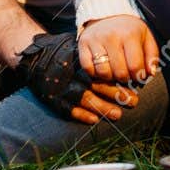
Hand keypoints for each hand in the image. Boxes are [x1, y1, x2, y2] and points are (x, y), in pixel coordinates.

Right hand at [16, 31, 137, 124]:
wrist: (35, 58)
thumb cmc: (62, 54)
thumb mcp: (79, 49)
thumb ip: (97, 56)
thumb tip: (122, 61)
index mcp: (83, 63)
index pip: (106, 73)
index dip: (121, 81)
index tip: (134, 87)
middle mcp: (75, 76)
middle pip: (100, 87)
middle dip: (118, 95)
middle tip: (133, 102)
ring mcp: (64, 89)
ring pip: (88, 100)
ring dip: (104, 108)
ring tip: (118, 114)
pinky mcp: (55, 100)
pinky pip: (70, 110)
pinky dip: (82, 115)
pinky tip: (94, 120)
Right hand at [78, 15, 160, 83]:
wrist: (106, 13)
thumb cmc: (129, 29)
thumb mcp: (145, 37)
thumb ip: (152, 55)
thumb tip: (149, 73)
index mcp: (129, 34)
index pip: (135, 67)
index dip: (138, 76)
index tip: (138, 76)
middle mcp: (111, 36)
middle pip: (119, 73)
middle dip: (125, 78)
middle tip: (126, 74)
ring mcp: (95, 40)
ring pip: (103, 72)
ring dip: (110, 77)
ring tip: (114, 71)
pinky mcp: (83, 44)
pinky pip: (88, 68)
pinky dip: (95, 73)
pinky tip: (102, 67)